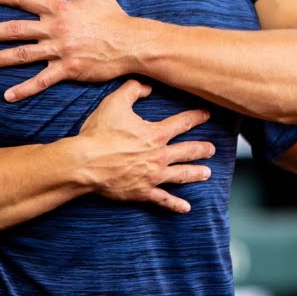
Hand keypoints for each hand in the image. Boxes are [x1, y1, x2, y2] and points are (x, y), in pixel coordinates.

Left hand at [0, 0, 138, 101]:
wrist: (131, 42)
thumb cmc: (114, 16)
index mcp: (59, 8)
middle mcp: (55, 28)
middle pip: (15, 28)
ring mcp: (60, 50)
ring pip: (23, 54)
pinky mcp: (68, 70)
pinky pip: (42, 80)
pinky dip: (24, 89)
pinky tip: (7, 95)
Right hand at [73, 79, 213, 213]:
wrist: (85, 162)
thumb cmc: (99, 133)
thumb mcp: (115, 102)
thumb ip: (133, 89)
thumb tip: (147, 87)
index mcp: (155, 134)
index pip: (182, 123)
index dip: (196, 117)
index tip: (207, 115)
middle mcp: (159, 156)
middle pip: (188, 151)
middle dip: (202, 149)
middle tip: (211, 148)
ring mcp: (152, 176)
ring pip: (181, 175)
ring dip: (196, 173)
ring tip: (207, 173)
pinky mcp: (142, 191)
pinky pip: (163, 199)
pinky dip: (175, 204)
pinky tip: (186, 208)